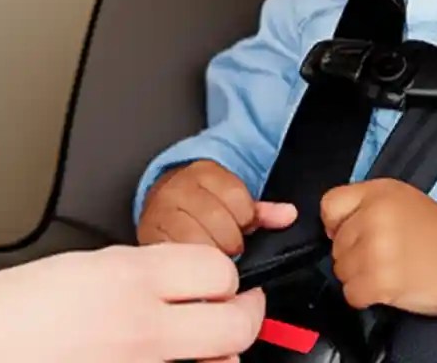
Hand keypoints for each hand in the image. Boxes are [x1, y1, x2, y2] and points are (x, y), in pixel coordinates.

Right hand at [0, 244, 265, 362]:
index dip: (223, 274)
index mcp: (125, 280)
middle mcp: (140, 330)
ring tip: (186, 344)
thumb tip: (186, 284)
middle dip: (242, 316)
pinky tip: (145, 362)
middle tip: (236, 311)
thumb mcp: (76, 269)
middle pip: (237, 324)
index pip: (219, 270)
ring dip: (210, 353)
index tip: (220, 280)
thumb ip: (140, 274)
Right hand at [138, 161, 297, 254]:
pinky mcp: (148, 236)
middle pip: (218, 222)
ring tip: (212, 253)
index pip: (238, 201)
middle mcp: (177, 189)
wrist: (158, 208)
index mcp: (204, 173)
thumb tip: (288, 215)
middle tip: (228, 246)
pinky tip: (195, 263)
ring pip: (198, 242)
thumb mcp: (233, 202)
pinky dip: (191, 264)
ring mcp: (160, 212)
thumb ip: (262, 210)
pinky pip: (177, 256)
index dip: (246, 219)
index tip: (242, 226)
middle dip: (230, 241)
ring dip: (211, 254)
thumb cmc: (202, 206)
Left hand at [321, 180, 436, 316]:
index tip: (353, 234)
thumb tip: (331, 228)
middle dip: (355, 255)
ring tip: (392, 272)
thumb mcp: (404, 202)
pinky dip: (367, 298)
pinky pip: (351, 294)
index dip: (337, 224)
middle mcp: (374, 216)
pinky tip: (390, 288)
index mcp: (380, 192)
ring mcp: (376, 249)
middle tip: (387, 257)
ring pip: (341, 270)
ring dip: (361, 278)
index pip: (329, 205)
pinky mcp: (380, 280)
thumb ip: (367, 206)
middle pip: (335, 243)